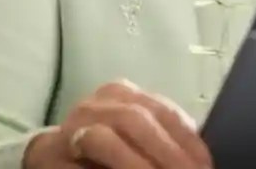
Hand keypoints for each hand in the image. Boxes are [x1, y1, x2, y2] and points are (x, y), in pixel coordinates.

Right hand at [22, 79, 212, 168]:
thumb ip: (163, 137)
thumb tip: (201, 160)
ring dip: (136, 165)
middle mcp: (94, 105)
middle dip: (166, 153)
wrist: (55, 156)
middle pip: (134, 120)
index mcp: (120, 94)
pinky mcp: (51, 157)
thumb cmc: (109, 145)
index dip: (186, 140)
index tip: (205, 165)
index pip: (161, 111)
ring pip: (104, 139)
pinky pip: (80, 166)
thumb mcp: (138, 133)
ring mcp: (69, 130)